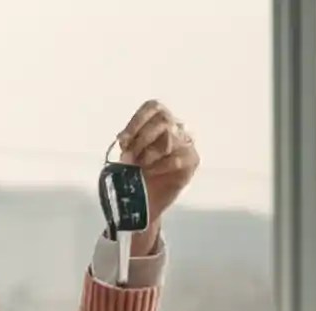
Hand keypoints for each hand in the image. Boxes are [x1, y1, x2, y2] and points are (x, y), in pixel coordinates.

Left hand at [116, 100, 199, 253]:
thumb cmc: (138, 170)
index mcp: (159, 119)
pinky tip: (149, 173)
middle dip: (141, 140)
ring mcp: (186, 143)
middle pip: (162, 122)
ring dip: (149, 154)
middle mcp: (176, 126)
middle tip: (128, 158)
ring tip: (139, 167)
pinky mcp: (192, 160)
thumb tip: (124, 139)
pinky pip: (176, 160)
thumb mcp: (128, 153)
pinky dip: (159, 167)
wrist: (147, 198)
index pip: (153, 108)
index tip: (123, 139)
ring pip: (169, 140)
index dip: (137, 121)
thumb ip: (127, 142)